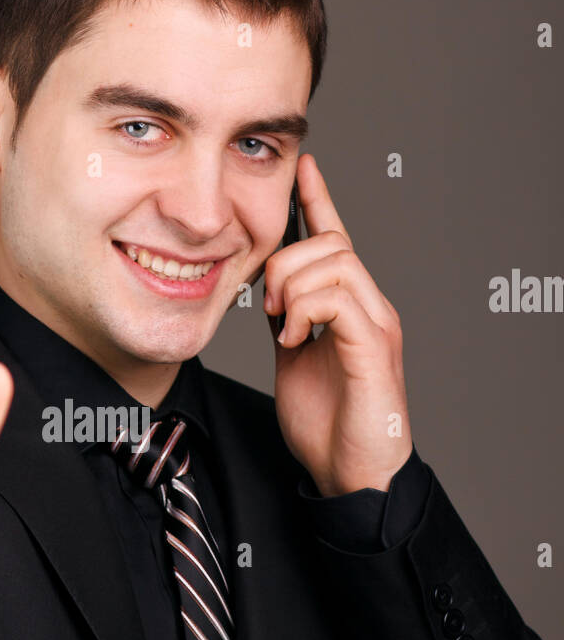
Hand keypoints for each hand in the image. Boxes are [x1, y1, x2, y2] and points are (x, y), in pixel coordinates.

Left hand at [263, 154, 411, 495]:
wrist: (351, 473)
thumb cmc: (327, 424)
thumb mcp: (293, 359)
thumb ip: (285, 320)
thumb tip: (265, 292)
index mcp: (348, 306)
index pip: (336, 237)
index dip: (319, 199)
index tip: (304, 166)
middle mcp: (369, 306)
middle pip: (330, 242)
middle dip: (284, 262)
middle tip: (267, 310)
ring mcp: (375, 323)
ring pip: (333, 261)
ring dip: (291, 288)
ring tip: (282, 329)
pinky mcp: (373, 346)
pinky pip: (337, 297)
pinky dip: (304, 311)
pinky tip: (293, 340)